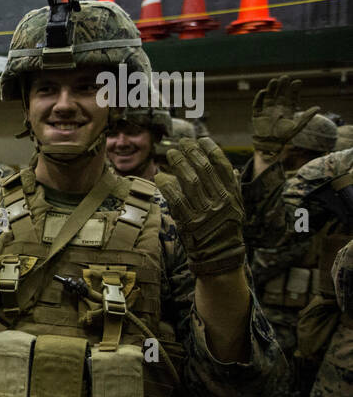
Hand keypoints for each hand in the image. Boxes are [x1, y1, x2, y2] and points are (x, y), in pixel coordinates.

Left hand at [154, 137, 245, 275]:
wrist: (220, 256)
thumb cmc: (225, 228)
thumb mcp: (236, 207)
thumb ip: (232, 187)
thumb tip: (230, 167)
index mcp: (233, 194)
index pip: (223, 166)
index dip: (211, 150)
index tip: (202, 140)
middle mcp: (221, 201)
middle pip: (204, 170)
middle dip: (192, 152)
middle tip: (182, 142)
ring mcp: (205, 212)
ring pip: (190, 182)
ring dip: (179, 164)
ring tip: (171, 153)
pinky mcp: (189, 223)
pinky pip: (176, 200)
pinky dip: (167, 186)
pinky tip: (160, 177)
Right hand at [251, 75, 320, 158]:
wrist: (271, 145)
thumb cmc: (285, 136)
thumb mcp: (298, 126)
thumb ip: (306, 117)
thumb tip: (318, 108)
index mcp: (287, 110)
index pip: (291, 97)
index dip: (294, 90)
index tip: (297, 82)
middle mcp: (277, 108)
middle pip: (280, 94)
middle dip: (282, 86)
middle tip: (285, 77)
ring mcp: (267, 110)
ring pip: (269, 97)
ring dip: (271, 89)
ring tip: (274, 81)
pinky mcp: (257, 114)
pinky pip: (257, 104)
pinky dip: (259, 98)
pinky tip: (263, 92)